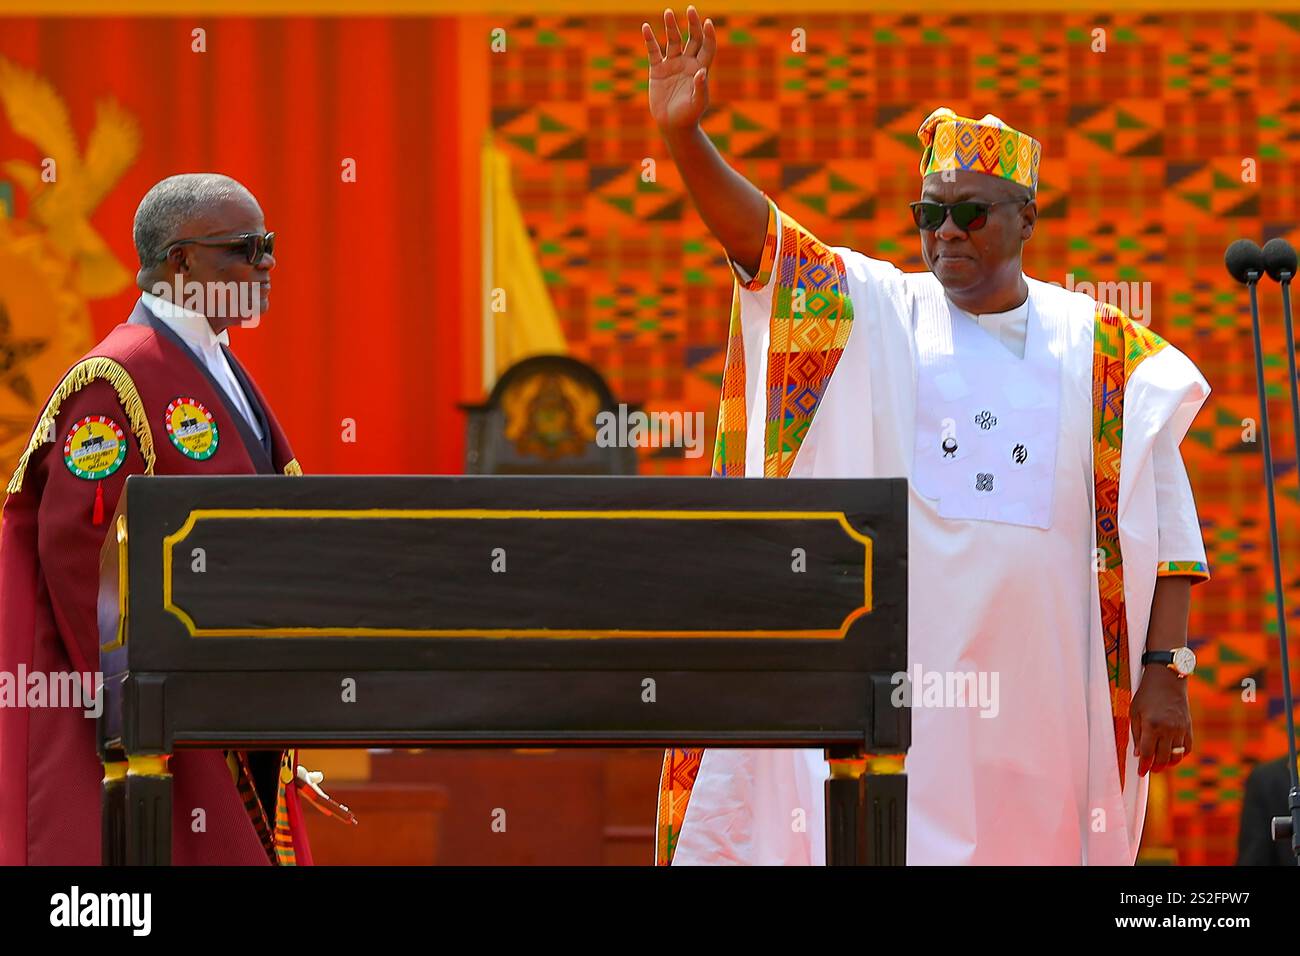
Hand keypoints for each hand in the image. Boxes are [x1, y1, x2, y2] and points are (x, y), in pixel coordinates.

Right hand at [643, 6, 716, 132]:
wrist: (673, 125)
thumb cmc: (689, 115)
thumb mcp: (698, 103)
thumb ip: (701, 88)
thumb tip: (702, 72)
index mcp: (700, 68)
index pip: (707, 47)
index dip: (708, 35)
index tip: (708, 23)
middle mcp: (688, 63)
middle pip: (692, 38)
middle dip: (692, 24)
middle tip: (691, 10)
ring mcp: (672, 64)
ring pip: (673, 41)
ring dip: (671, 26)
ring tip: (668, 12)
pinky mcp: (658, 70)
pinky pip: (653, 51)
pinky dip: (650, 40)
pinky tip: (646, 28)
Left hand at [1130, 663, 1192, 776]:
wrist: (1168, 679)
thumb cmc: (1147, 694)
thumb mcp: (1134, 711)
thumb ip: (1136, 734)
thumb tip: (1138, 754)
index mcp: (1151, 725)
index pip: (1147, 753)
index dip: (1144, 766)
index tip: (1141, 773)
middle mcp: (1168, 729)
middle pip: (1163, 758)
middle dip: (1155, 767)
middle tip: (1150, 769)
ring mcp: (1180, 729)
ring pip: (1176, 756)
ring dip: (1168, 763)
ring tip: (1160, 765)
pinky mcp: (1189, 727)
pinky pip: (1187, 748)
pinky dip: (1180, 755)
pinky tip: (1173, 755)